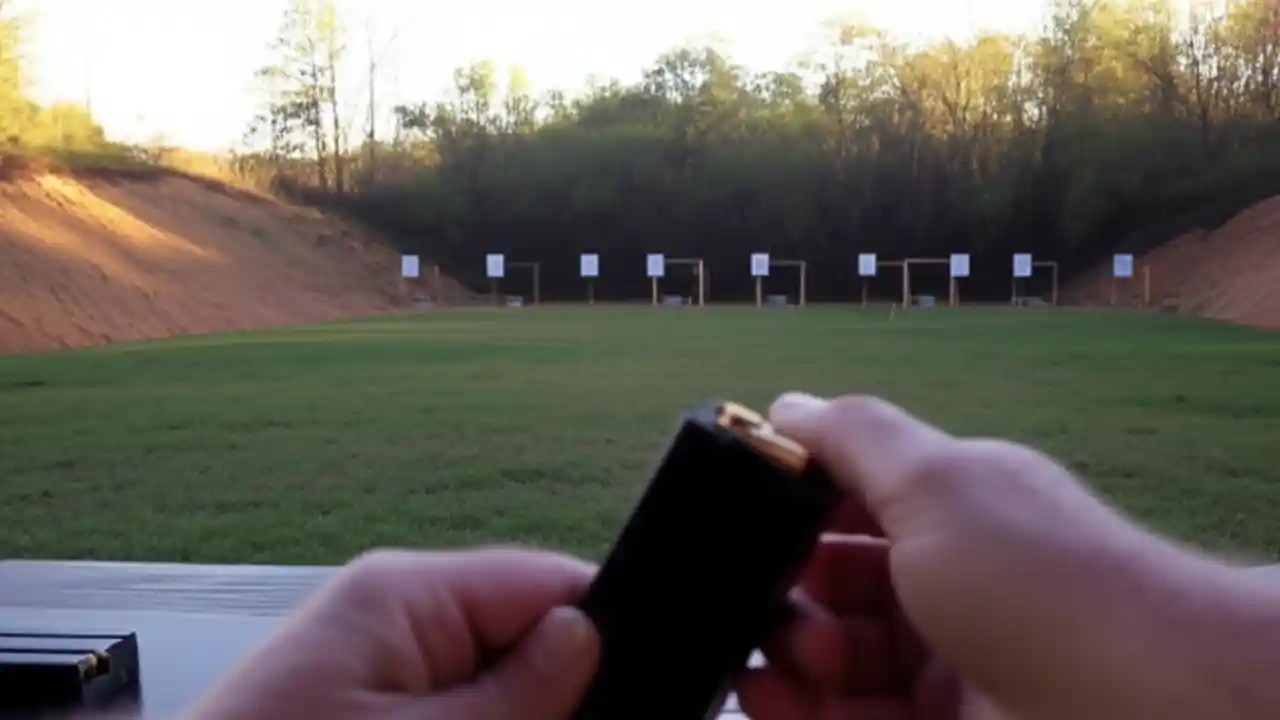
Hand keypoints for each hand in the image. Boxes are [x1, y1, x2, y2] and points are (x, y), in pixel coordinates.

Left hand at [188, 549, 599, 719]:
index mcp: (406, 593)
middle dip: (549, 693)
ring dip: (512, 710)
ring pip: (490, 681)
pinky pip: (446, 701)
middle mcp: (394, 613)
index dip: (601, 635)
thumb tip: (584, 635)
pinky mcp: (366, 697)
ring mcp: (379, 659)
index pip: (546, 583)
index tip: (636, 689)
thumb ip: (512, 695)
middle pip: (524, 639)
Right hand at [740, 393, 1279, 719]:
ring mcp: (949, 662)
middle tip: (764, 607)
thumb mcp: (935, 481)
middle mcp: (950, 584)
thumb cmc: (1037, 582)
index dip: (798, 511)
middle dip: (787, 591)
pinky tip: (769, 703)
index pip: (855, 501)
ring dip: (789, 657)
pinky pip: (854, 717)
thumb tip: (784, 405)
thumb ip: (853, 437)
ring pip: (841, 657)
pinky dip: (803, 712)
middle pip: (840, 585)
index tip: (748, 526)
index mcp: (952, 510)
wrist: (1144, 709)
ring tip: (767, 668)